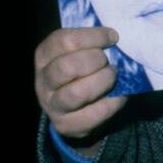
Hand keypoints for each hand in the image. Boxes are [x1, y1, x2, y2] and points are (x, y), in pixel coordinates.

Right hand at [34, 27, 127, 154]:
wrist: (78, 110)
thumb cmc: (84, 72)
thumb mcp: (81, 53)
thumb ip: (92, 44)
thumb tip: (115, 37)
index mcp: (45, 56)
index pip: (63, 40)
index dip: (93, 36)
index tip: (113, 38)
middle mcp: (44, 80)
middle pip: (67, 66)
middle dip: (96, 60)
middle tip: (108, 62)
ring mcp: (53, 105)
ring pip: (77, 93)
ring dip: (103, 82)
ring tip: (113, 76)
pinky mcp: (66, 125)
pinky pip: (94, 113)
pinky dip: (113, 103)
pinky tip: (118, 96)